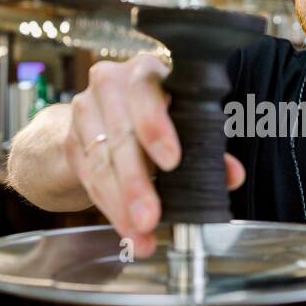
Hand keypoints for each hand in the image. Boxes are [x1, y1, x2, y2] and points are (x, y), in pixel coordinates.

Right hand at [64, 56, 245, 256]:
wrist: (103, 113)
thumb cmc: (155, 112)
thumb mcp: (182, 120)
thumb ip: (208, 144)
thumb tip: (232, 175)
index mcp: (145, 71)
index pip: (145, 90)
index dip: (155, 126)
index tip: (171, 161)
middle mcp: (110, 84)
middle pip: (121, 135)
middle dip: (137, 182)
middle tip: (150, 216)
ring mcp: (85, 111)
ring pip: (102, 163)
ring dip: (122, 204)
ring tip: (141, 233)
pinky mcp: (73, 141)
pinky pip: (90, 180)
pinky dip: (110, 209)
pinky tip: (128, 231)